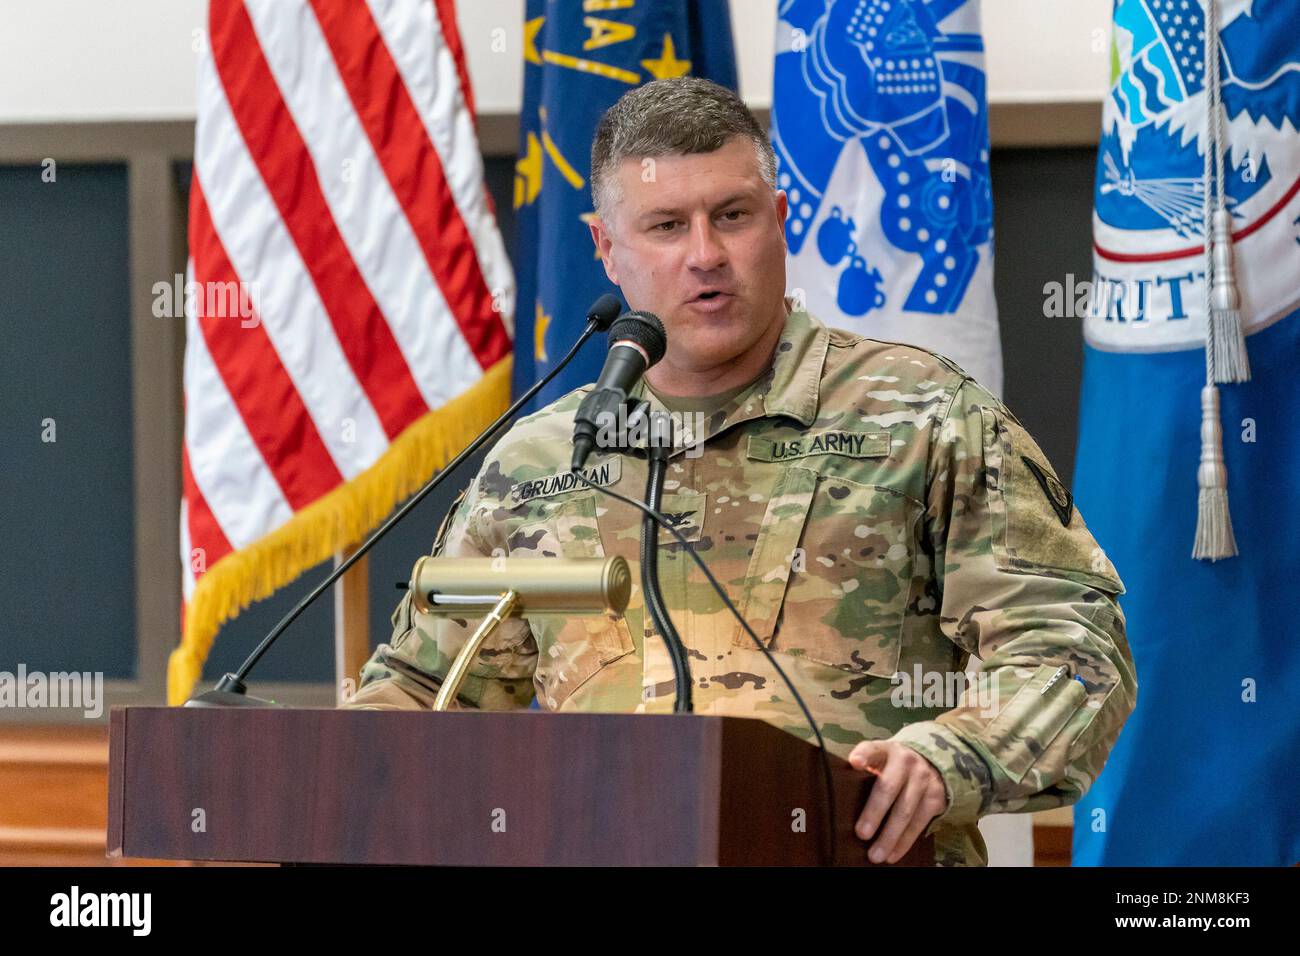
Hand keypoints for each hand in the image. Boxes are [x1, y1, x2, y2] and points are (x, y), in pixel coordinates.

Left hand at [848, 740, 946, 863]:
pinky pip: (919, 823)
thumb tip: (839, 793)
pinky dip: (904, 842)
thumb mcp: (878, 759)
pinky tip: (892, 855)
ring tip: (875, 855)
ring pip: (905, 811)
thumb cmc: (891, 767)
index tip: (855, 763)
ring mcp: (923, 779)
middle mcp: (906, 762)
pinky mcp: (935, 797)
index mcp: (885, 750)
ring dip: (890, 836)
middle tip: (861, 834)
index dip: (864, 755)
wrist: (929, 763)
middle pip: (888, 787)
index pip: (872, 749)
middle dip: (874, 812)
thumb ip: (862, 769)